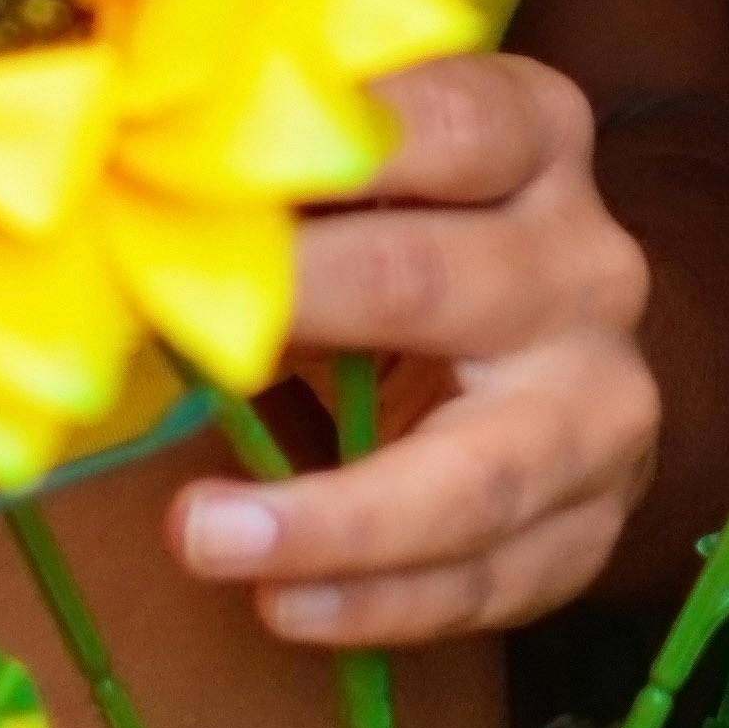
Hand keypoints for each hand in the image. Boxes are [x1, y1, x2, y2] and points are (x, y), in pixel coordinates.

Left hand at [167, 53, 656, 650]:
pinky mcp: (592, 525)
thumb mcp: (373, 172)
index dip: (341, 144)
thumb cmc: (413, 232)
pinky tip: (281, 603)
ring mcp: (600, 404)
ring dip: (331, 521)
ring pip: (474, 478)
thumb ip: (289, 165)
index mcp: (537, 137)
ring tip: (206, 536)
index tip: (218, 167)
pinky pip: (483, 582)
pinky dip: (374, 603)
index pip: (453, 123)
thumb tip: (128, 174)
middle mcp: (588, 264)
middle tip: (189, 336)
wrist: (549, 352)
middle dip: (304, 310)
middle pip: (438, 284)